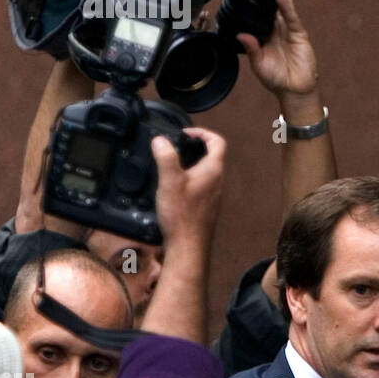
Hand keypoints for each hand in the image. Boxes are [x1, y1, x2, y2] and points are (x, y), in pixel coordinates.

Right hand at [151, 127, 224, 247]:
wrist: (188, 244)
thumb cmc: (182, 215)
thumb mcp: (170, 180)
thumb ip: (166, 157)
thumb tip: (161, 140)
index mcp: (213, 170)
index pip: (217, 142)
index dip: (203, 132)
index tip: (187, 132)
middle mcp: (217, 181)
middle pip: (212, 155)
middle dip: (195, 146)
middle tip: (178, 145)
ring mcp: (213, 194)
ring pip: (206, 171)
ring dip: (192, 163)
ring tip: (173, 162)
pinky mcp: (206, 205)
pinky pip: (201, 184)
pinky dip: (189, 178)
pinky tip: (174, 185)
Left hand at [237, 0, 317, 97]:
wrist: (294, 89)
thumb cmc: (275, 79)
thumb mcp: (258, 64)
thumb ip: (251, 49)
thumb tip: (240, 35)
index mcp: (262, 38)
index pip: (255, 19)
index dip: (250, 8)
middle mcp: (274, 32)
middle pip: (267, 11)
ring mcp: (287, 31)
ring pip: (279, 10)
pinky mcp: (298, 34)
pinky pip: (291, 18)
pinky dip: (287, 7)